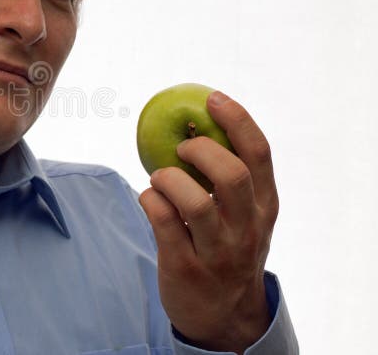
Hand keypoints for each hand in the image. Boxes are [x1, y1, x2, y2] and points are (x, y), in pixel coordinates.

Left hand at [138, 91, 278, 353]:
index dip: (237, 120)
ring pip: (194, 202)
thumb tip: (196, 126)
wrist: (224, 316)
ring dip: (168, 179)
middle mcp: (247, 229)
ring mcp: (218, 252)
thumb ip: (232, 180)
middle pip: (231, 175)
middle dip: (201, 152)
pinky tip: (149, 199)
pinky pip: (163, 222)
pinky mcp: (185, 267)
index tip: (213, 99)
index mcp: (265, 208)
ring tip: (161, 179)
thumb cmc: (228, 250)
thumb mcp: (245, 217)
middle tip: (182, 148)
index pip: (259, 155)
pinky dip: (149, 200)